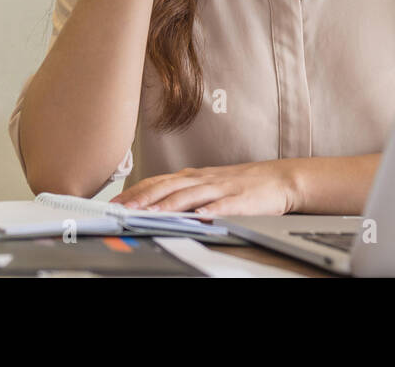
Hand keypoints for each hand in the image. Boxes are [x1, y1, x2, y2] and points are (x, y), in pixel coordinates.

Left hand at [109, 160, 299, 216]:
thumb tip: (151, 202)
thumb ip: (182, 191)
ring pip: (191, 195)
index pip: (157, 182)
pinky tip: (200, 217)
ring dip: (170, 204)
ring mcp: (221, 188)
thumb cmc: (240, 184)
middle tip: (124, 210)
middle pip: (168, 187)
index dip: (136, 192)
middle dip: (144, 199)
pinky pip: (223, 206)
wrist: (278, 179)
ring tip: (152, 213)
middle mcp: (203, 180)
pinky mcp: (240, 200)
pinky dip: (210, 211)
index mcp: (193, 177)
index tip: (116, 204)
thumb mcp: (207, 183)